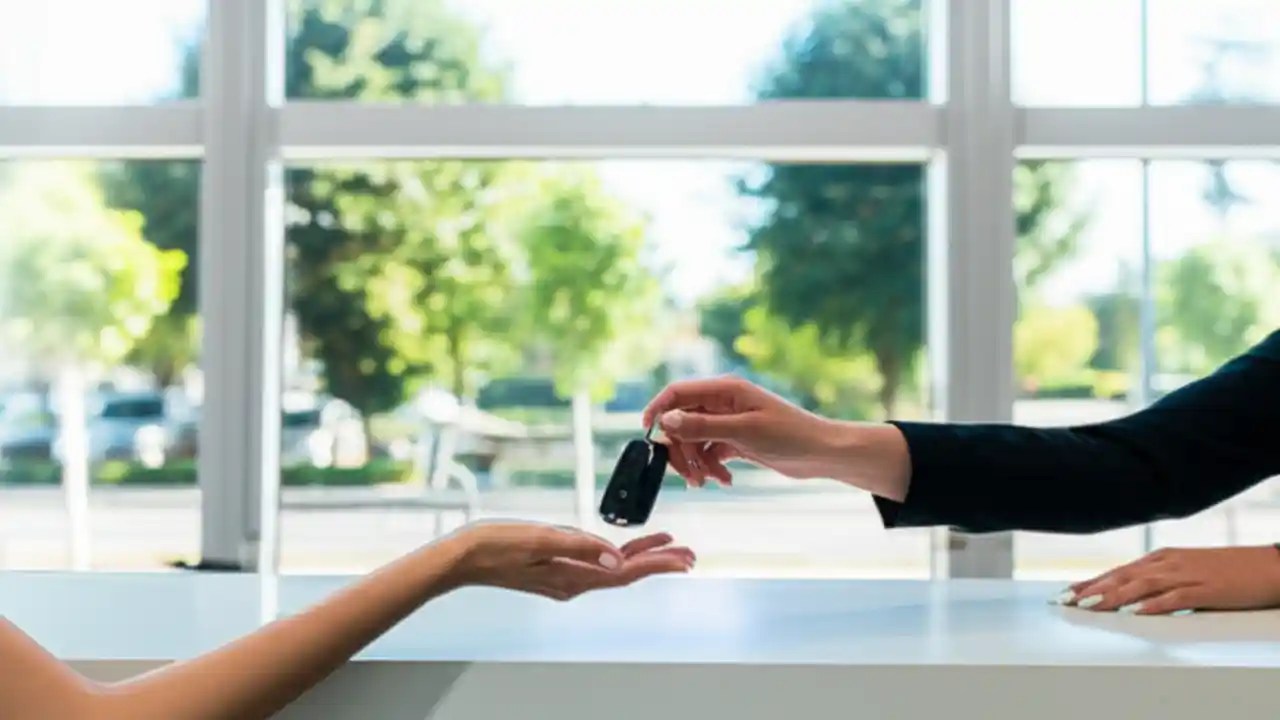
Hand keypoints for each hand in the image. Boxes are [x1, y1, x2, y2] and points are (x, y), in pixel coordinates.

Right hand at [447, 521, 694, 600]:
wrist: (464, 558)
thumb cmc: (497, 545)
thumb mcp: (540, 538)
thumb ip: (580, 546)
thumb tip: (617, 559)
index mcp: (573, 577)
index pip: (627, 572)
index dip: (659, 563)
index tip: (685, 558)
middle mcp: (574, 583)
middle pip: (627, 573)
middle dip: (660, 562)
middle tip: (691, 555)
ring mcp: (566, 578)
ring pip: (615, 569)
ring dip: (643, 558)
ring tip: (670, 545)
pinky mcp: (558, 570)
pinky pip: (598, 565)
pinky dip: (618, 555)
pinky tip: (626, 547)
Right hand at [642, 376, 839, 486]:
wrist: (821, 453)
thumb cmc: (789, 435)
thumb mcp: (743, 432)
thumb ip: (703, 427)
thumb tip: (667, 421)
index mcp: (725, 390)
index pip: (678, 393)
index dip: (658, 410)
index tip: (646, 433)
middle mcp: (723, 403)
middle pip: (682, 422)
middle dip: (682, 450)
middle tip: (690, 476)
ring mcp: (729, 422)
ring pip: (694, 441)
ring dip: (697, 463)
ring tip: (710, 482)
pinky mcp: (736, 441)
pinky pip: (710, 452)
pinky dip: (711, 467)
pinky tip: (725, 480)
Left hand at [1060, 545, 1279, 614]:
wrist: (1269, 567)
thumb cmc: (1229, 570)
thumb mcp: (1186, 570)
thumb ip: (1160, 580)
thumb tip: (1130, 595)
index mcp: (1163, 558)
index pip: (1119, 570)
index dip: (1092, 581)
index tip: (1068, 592)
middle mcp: (1169, 563)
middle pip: (1124, 576)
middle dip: (1093, 588)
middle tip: (1066, 600)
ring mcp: (1188, 574)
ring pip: (1143, 585)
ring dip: (1114, 595)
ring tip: (1090, 604)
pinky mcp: (1207, 589)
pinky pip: (1176, 598)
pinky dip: (1154, 604)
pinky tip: (1136, 612)